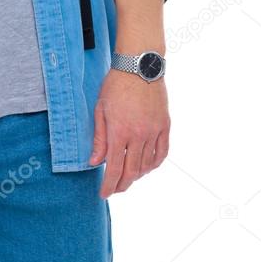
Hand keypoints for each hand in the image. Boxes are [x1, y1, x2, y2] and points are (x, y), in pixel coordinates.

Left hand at [89, 68, 169, 196]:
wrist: (139, 66)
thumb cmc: (115, 85)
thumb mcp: (100, 109)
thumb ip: (99, 138)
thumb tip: (95, 161)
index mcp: (119, 131)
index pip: (114, 168)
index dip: (109, 185)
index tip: (104, 194)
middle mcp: (138, 135)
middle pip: (132, 171)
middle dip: (122, 184)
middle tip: (115, 188)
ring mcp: (153, 131)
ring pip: (147, 165)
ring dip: (137, 175)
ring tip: (128, 177)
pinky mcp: (165, 126)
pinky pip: (162, 153)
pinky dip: (154, 164)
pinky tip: (147, 166)